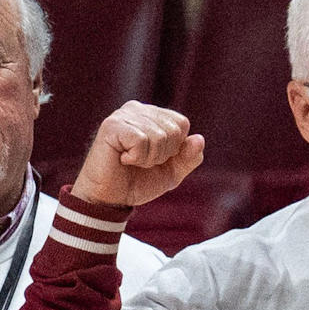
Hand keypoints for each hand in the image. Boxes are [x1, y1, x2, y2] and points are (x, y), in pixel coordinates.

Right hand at [70, 101, 205, 209]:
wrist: (109, 199)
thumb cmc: (136, 182)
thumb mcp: (171, 173)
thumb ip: (189, 157)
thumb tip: (199, 139)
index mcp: (152, 115)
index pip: (182, 124)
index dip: (174, 149)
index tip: (153, 159)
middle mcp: (138, 109)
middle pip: (173, 130)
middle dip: (162, 155)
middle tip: (140, 162)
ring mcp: (123, 115)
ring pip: (159, 136)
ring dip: (148, 158)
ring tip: (130, 161)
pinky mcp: (112, 125)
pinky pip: (142, 141)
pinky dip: (137, 157)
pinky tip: (122, 159)